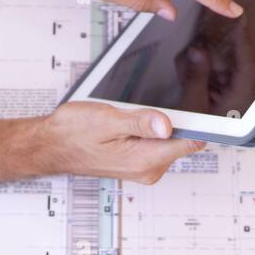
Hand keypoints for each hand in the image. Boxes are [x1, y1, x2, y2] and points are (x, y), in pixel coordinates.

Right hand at [29, 102, 206, 183]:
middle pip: (185, 139)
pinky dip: (158, 124)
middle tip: (178, 85)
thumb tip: (168, 124)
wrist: (52, 145)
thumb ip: (139, 122)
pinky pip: (160, 140)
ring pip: (173, 138)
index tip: (202, 96)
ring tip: (153, 98)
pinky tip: (144, 111)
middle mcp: (148, 168)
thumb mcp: (106, 120)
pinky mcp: (139, 159)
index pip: (190, 142)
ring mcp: (144, 165)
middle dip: (185, 113)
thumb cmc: (73, 133)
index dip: (201, 120)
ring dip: (169, 118)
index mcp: (144, 160)